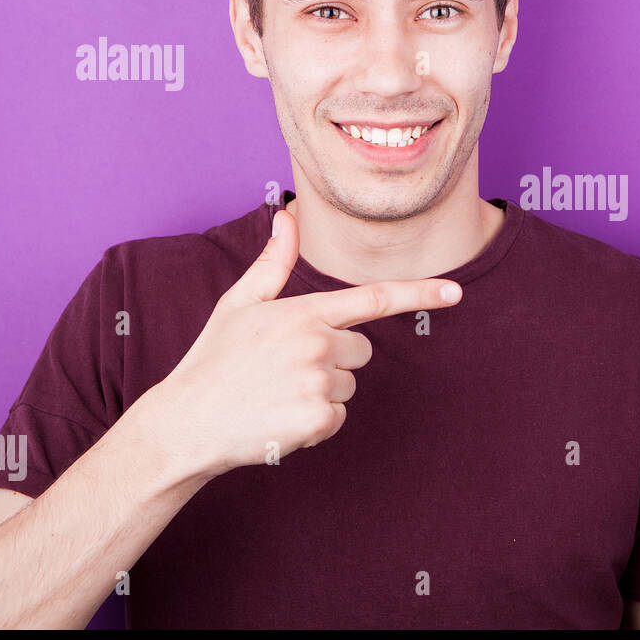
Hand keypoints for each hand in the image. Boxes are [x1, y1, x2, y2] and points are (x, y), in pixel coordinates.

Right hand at [142, 208, 462, 478]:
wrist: (184, 424)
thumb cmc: (212, 361)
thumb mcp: (239, 305)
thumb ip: (273, 263)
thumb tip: (287, 215)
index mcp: (303, 311)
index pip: (374, 298)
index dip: (420, 294)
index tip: (456, 292)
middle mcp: (316, 343)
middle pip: (362, 350)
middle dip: (334, 359)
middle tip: (283, 370)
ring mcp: (318, 382)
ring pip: (349, 384)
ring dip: (321, 392)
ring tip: (275, 394)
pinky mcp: (317, 418)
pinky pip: (337, 417)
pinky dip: (314, 423)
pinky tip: (278, 418)